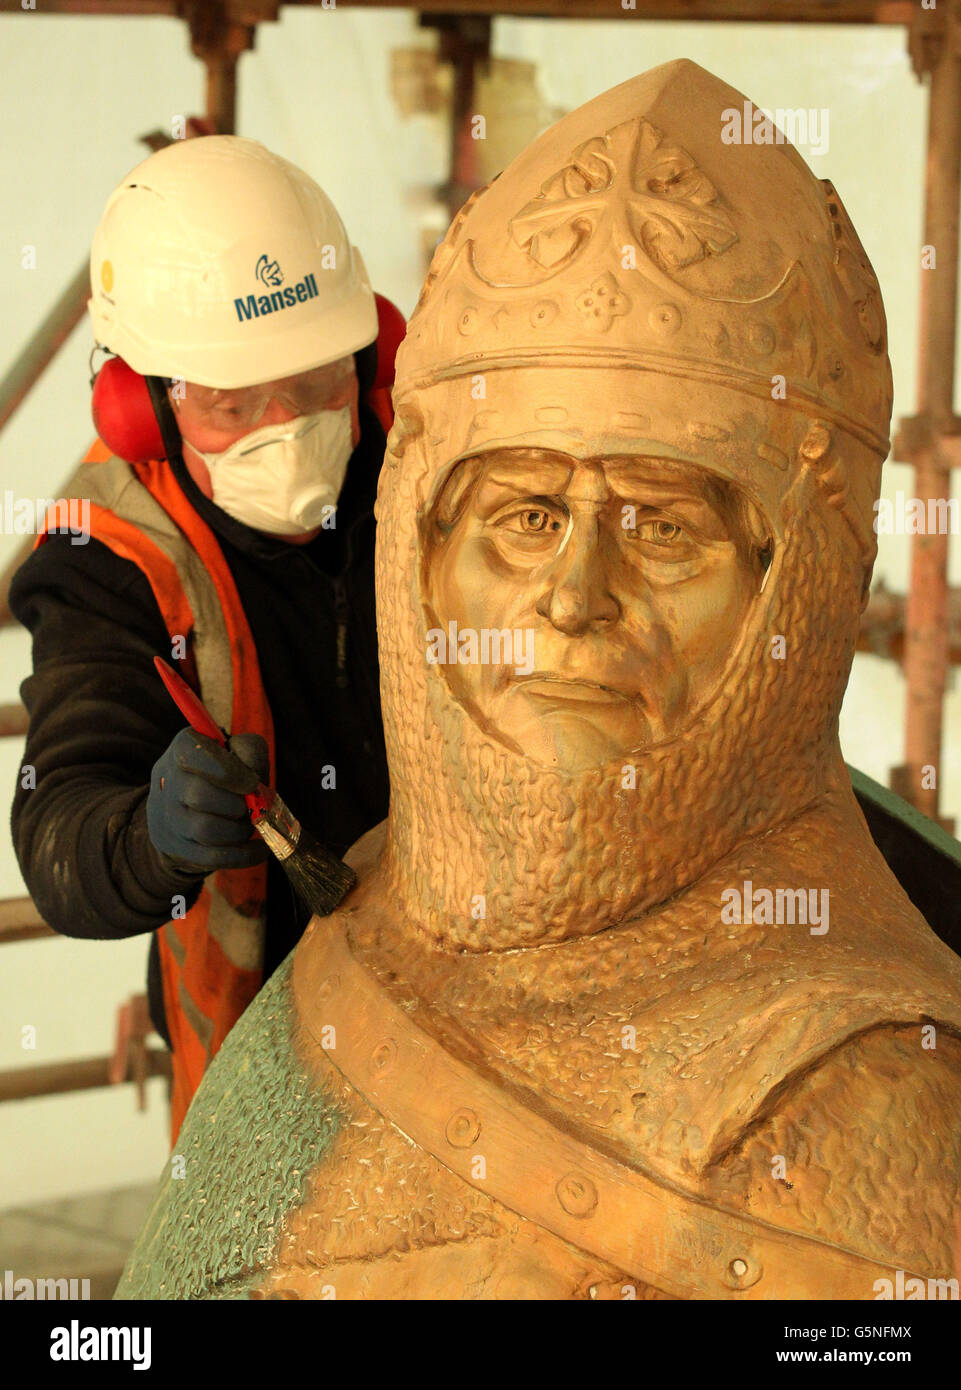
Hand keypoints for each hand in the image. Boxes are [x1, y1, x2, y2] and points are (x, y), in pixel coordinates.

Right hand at [146, 728, 270, 872]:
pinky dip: (245, 854)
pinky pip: (214, 858)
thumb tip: (254, 781)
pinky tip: (259, 847)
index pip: (193, 754)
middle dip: (237, 805)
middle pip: (200, 796)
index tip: (251, 783)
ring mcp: (167, 818)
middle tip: (249, 806)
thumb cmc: (221, 773)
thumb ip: (250, 752)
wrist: (188, 806)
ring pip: (206, 830)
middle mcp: (167, 781)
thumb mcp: (236, 750)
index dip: (228, 771)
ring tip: (247, 823)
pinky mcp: (176, 848)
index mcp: (181, 749)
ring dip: (239, 830)